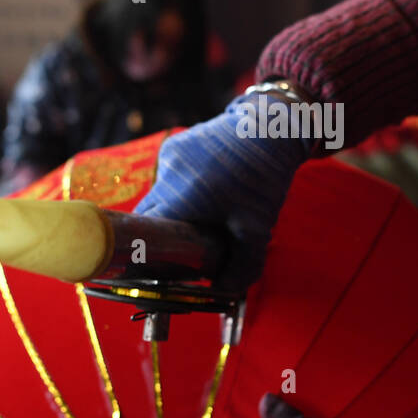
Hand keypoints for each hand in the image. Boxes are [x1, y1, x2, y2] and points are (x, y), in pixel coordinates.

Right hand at [135, 93, 312, 289]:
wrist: (270, 127)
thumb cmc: (264, 177)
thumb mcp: (257, 227)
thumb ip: (242, 265)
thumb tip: (225, 290)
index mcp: (182, 196)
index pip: (147, 232)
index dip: (149, 251)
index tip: (159, 262)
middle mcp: (168, 174)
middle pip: (149, 214)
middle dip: (163, 232)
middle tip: (186, 244)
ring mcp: (168, 156)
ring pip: (158, 195)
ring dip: (174, 208)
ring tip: (206, 211)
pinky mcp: (174, 145)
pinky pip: (167, 176)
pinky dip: (180, 188)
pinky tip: (207, 187)